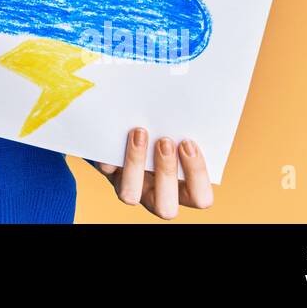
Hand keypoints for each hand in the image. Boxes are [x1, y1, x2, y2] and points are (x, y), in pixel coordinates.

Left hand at [92, 127, 213, 218]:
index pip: (200, 198)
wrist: (135, 126)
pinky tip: (115, 131)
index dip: (197, 174)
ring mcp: (131, 187)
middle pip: (166, 207)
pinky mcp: (109, 173)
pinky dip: (109, 151)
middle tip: (164, 140)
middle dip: (166, 172)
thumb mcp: (181, 127)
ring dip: (135, 163)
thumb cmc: (168, 128)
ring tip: (139, 132)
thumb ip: (189, 124)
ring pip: (129, 195)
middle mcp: (157, 194)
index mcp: (184, 188)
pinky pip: (106, 169)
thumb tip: (196, 100)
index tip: (188, 142)